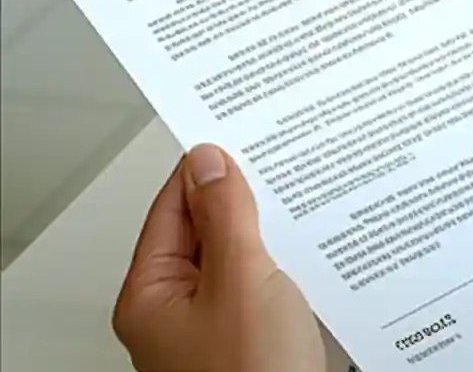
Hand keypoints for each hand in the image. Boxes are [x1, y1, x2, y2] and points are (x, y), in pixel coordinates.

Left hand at [113, 144, 324, 371]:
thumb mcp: (241, 280)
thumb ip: (226, 215)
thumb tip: (210, 161)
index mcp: (151, 294)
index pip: (173, 207)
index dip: (209, 168)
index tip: (245, 136)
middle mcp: (177, 310)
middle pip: (208, 230)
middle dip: (248, 200)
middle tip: (286, 165)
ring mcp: (217, 327)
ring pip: (243, 257)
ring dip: (274, 233)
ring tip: (308, 204)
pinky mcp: (254, 339)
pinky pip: (267, 285)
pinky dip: (290, 264)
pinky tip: (318, 250)